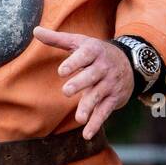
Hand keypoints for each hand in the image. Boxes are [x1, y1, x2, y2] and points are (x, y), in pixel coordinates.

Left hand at [32, 25, 133, 139]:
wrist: (130, 62)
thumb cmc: (96, 52)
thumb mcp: (80, 42)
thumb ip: (57, 39)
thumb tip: (35, 30)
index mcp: (93, 52)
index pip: (84, 56)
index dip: (74, 63)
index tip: (61, 71)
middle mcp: (103, 68)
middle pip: (92, 76)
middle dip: (80, 84)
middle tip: (66, 91)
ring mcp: (109, 84)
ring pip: (98, 96)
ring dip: (89, 107)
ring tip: (79, 118)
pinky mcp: (114, 99)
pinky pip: (105, 111)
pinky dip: (97, 123)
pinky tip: (87, 135)